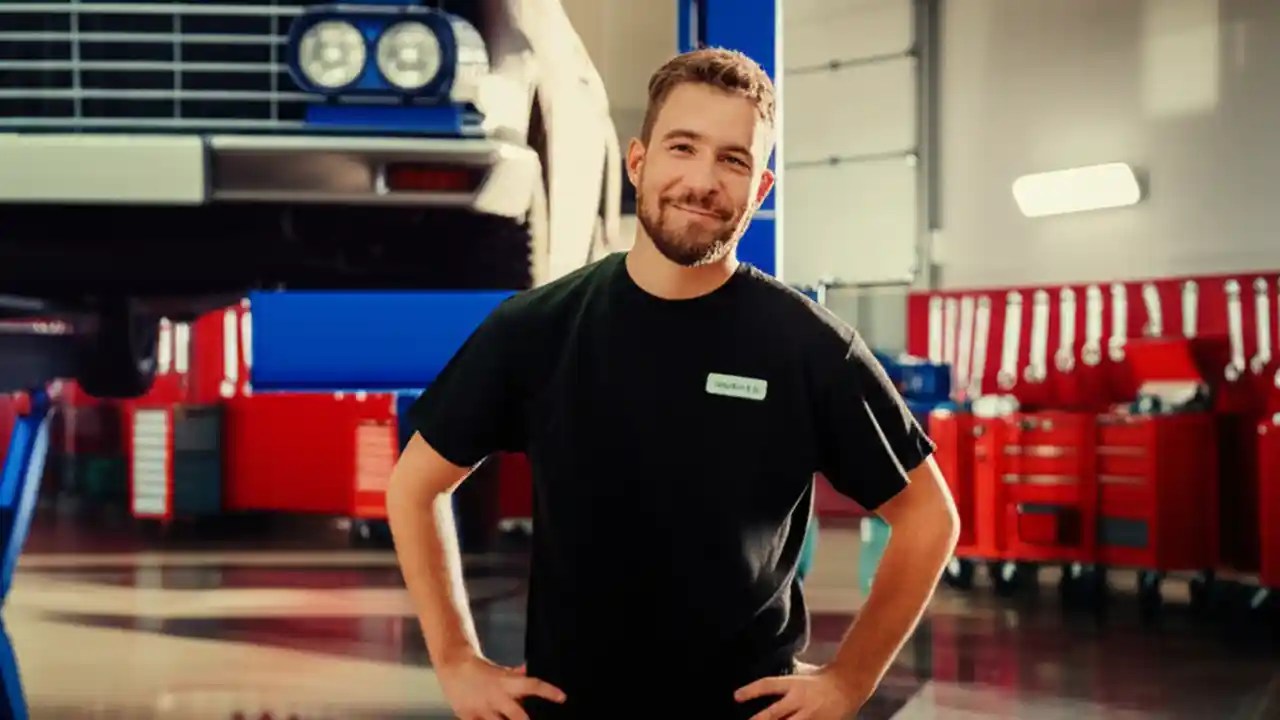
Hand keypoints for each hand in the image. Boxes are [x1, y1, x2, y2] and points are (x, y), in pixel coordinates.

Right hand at [436, 654, 565, 719]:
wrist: (452, 665)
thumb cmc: (480, 669)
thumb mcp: (500, 671)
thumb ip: (514, 675)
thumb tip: (527, 670)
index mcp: (506, 682)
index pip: (532, 685)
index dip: (548, 691)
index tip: (562, 697)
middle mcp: (496, 696)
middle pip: (516, 714)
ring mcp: (482, 708)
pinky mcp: (468, 716)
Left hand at [734, 664, 868, 719]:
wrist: (850, 685)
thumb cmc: (821, 678)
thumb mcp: (802, 672)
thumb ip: (785, 679)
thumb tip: (766, 668)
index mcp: (794, 683)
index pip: (768, 685)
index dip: (751, 691)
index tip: (736, 697)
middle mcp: (800, 700)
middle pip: (774, 714)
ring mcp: (810, 715)